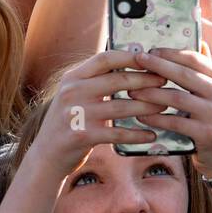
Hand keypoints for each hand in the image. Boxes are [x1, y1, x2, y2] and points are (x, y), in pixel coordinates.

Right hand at [27, 49, 166, 177]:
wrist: (46, 155)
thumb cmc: (68, 122)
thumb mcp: (74, 95)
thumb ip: (94, 80)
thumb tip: (129, 64)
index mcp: (72, 77)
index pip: (105, 59)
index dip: (130, 57)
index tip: (150, 58)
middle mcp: (72, 92)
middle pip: (117, 80)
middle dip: (145, 80)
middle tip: (165, 81)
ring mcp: (76, 114)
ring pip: (121, 107)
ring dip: (147, 106)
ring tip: (164, 106)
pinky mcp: (82, 136)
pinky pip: (117, 133)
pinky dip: (137, 134)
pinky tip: (152, 135)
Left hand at [122, 47, 211, 176]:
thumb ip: (208, 70)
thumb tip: (200, 41)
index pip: (195, 59)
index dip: (171, 53)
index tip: (150, 51)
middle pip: (185, 75)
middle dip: (158, 66)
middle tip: (137, 61)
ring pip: (177, 98)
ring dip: (151, 93)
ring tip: (132, 91)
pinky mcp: (207, 134)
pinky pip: (175, 122)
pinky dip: (156, 118)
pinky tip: (141, 115)